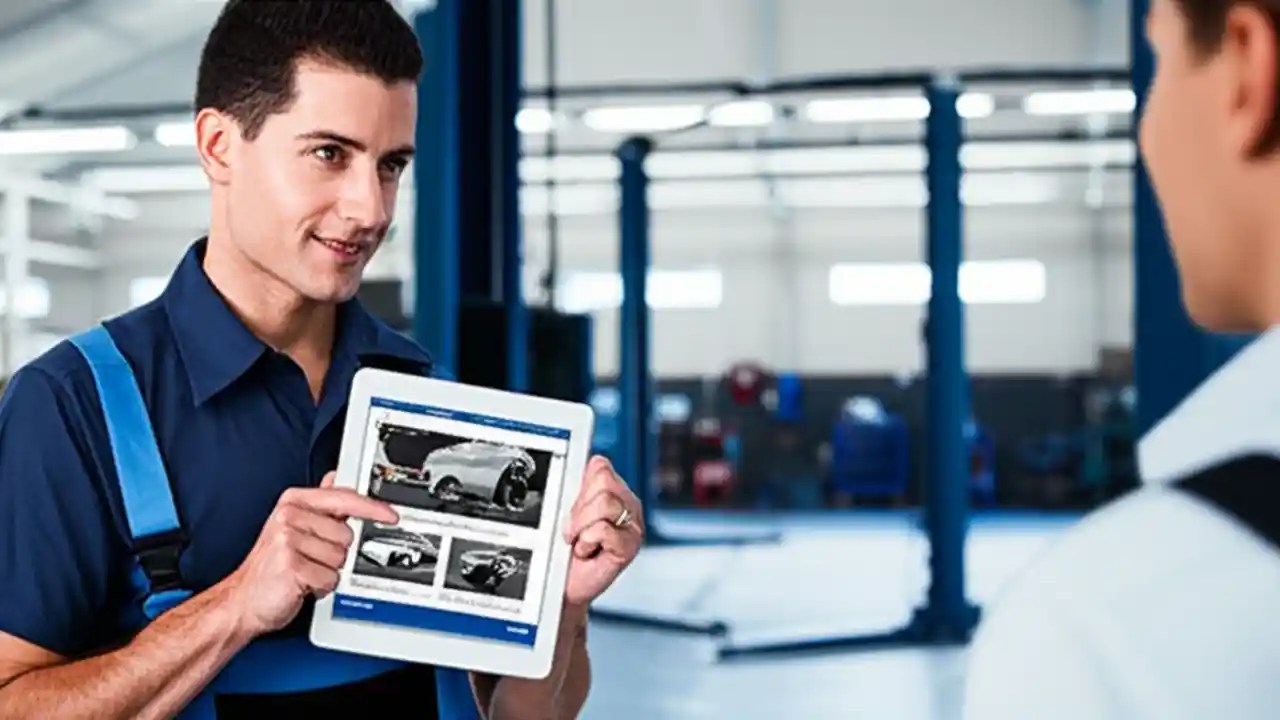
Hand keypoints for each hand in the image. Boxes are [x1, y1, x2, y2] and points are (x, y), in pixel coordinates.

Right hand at [224, 472, 398, 637]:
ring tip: (305, 571)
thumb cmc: (271, 566)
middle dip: (336, 553)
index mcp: (293, 502)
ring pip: (340, 558)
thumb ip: (319, 504)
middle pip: (347, 534)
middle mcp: (290, 516)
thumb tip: (335, 478)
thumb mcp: (292, 528)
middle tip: (311, 558)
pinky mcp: (291, 565)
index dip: (373, 508)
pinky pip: (329, 578)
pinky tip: (301, 584)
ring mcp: (288, 540)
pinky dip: (320, 587)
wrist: (242, 600)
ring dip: (327, 571)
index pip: (344, 498)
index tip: (391, 516)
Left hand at [561, 456, 642, 606]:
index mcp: (614, 491)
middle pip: (603, 481)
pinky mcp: (630, 545)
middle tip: (575, 529)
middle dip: (580, 507)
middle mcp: (627, 505)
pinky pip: (603, 529)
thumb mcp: (568, 512)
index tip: (573, 509)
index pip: (600, 466)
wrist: (565, 586)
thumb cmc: (566, 552)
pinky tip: (589, 551)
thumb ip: (577, 488)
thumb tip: (582, 467)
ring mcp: (632, 525)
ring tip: (582, 541)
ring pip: (604, 503)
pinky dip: (588, 542)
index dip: (580, 487)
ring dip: (582, 526)